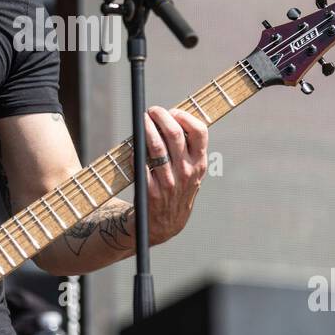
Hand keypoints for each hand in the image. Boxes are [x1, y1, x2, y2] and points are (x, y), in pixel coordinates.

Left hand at [141, 106, 208, 244]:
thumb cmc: (177, 189)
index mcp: (199, 164)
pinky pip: (141, 165)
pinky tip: (134, 145)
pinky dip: (136, 152)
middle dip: (161, 116)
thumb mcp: (192, 172)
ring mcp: (169, 183)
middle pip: (175, 134)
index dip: (184, 116)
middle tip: (152, 111)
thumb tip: (172, 118)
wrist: (166, 224)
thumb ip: (188, 149)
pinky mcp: (151, 191)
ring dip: (146, 129)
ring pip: (156, 147)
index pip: (200, 131)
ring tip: (142, 121)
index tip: (173, 111)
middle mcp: (187, 172)